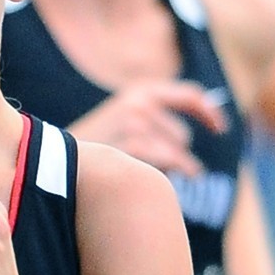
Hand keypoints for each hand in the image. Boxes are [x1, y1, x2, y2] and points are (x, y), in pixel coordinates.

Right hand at [66, 80, 227, 174]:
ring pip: (179, 153)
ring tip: (140, 174)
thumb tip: (202, 120)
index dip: (207, 111)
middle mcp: (140, 104)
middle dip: (173, 154)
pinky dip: (172, 175)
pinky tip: (156, 182)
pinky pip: (173, 163)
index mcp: (137, 93)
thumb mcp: (118, 123)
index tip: (220, 128)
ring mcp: (137, 124)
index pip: (188, 95)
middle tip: (146, 169)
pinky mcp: (136, 145)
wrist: (54, 161)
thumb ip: (152, 120)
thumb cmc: (91, 149)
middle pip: (182, 136)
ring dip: (169, 168)